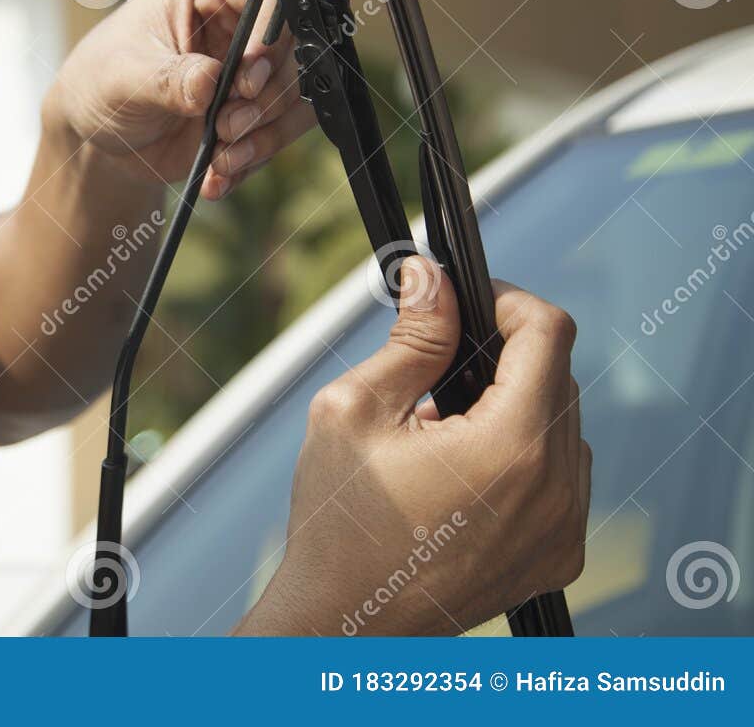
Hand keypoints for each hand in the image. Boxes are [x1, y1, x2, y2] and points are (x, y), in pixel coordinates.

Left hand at [43, 0, 314, 198]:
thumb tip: (210, 82)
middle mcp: (245, 17)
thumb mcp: (124, 76)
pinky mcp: (260, 107)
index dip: (268, 33)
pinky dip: (254, 158)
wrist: (100, 131)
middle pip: (292, 49)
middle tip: (225, 125)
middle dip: (262, 98)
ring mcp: (257, 65)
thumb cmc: (104, 79)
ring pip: (295, 95)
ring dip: (262, 134)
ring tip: (220, 158)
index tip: (246, 79)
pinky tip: (218, 175)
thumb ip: (169, 78)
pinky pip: (282, 133)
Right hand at [237, 256, 589, 635]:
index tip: (468, 301)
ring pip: (563, 427)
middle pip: (557, 378)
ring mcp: (564, 531)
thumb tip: (432, 278)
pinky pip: (561, 479)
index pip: (550, 333)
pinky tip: (460, 471)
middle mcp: (557, 491)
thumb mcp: (356, 409)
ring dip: (514, 407)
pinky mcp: (558, 558)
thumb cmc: (338, 522)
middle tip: (433, 369)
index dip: (507, 301)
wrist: (343, 622)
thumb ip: (412, 338)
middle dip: (501, 356)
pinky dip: (522, 457)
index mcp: (513, 447)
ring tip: (440, 428)